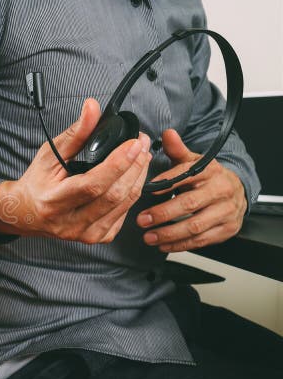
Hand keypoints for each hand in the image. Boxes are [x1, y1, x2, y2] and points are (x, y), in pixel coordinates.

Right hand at [0, 98, 151, 242]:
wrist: (26, 213)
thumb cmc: (37, 183)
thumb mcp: (49, 154)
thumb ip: (75, 133)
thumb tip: (92, 108)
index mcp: (54, 202)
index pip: (93, 184)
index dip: (117, 163)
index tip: (134, 143)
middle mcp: (70, 223)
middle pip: (114, 195)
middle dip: (134, 166)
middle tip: (142, 144)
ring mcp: (86, 234)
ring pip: (124, 204)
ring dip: (138, 176)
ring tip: (142, 155)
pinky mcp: (97, 237)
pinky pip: (124, 214)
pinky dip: (132, 192)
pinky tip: (132, 176)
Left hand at [136, 129, 246, 252]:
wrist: (237, 191)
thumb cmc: (207, 177)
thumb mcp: (193, 161)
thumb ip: (177, 150)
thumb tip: (167, 133)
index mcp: (210, 171)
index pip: (186, 176)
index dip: (165, 183)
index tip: (146, 191)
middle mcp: (220, 191)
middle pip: (189, 204)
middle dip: (162, 214)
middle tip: (141, 220)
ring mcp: (225, 211)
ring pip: (195, 226)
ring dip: (169, 233)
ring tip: (148, 236)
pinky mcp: (227, 229)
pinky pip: (201, 240)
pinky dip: (180, 245)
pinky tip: (163, 245)